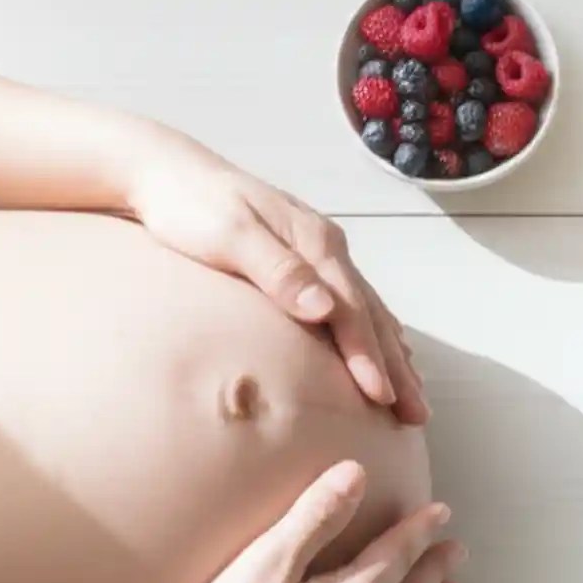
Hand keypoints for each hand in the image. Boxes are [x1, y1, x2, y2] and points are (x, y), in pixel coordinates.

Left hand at [125, 136, 429, 424]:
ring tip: (413, 392)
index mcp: (315, 242)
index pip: (351, 310)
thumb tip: (324, 308)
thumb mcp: (229, 234)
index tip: (381, 397)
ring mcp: (318, 250)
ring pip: (369, 310)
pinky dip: (377, 330)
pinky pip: (355, 301)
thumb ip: (278, 271)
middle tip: (418, 413)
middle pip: (371, 315)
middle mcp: (326, 246)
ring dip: (393, 354)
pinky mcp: (304, 257)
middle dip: (396, 367)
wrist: (164, 169)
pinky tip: (387, 345)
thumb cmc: (189, 205)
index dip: (368, 356)